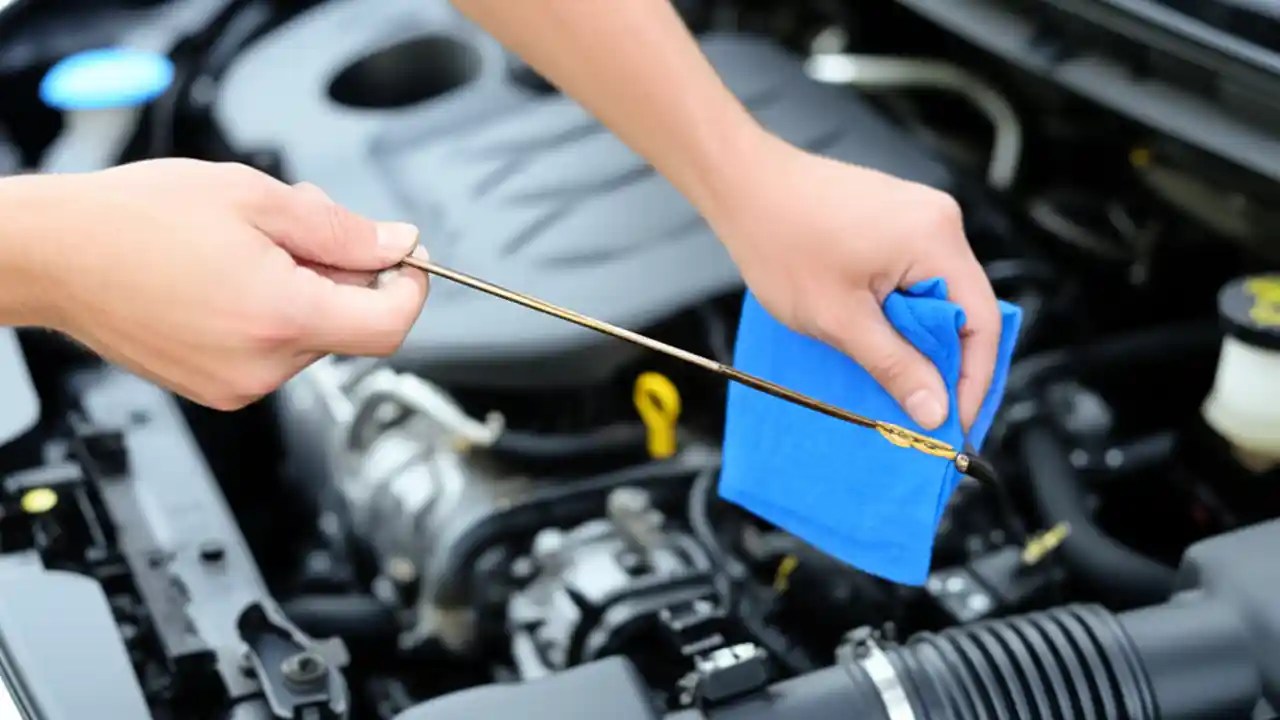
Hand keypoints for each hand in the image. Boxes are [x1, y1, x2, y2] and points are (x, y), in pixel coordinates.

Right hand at [28, 159, 428, 410]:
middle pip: (351, 326)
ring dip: (306, 289)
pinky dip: (274, 313)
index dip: (411, 289)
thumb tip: (398, 244)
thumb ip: (341, 230)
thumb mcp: (256, 199)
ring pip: (314, 336)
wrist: (56, 256)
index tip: (406, 260)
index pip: (390, 326)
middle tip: (302, 223)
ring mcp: (238, 385)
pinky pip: (276, 351)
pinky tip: (233, 277)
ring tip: (252, 246)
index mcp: (281, 318)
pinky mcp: (218, 390)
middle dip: (345, 272)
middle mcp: (264, 366)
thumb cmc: (135, 221)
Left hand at [705, 134, 999, 431]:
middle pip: (962, 307)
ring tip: (899, 381)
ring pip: (936, 293)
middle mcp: (939, 220)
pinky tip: (877, 337)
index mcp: (936, 240)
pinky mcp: (895, 217)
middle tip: (926, 412)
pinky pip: (914, 275)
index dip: (974, 380)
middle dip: (945, 363)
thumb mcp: (840, 320)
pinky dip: (902, 311)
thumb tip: (936, 411)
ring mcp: (917, 215)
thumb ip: (894, 366)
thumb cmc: (782, 243)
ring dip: (919, 337)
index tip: (956, 424)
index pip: (983, 322)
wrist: (743, 185)